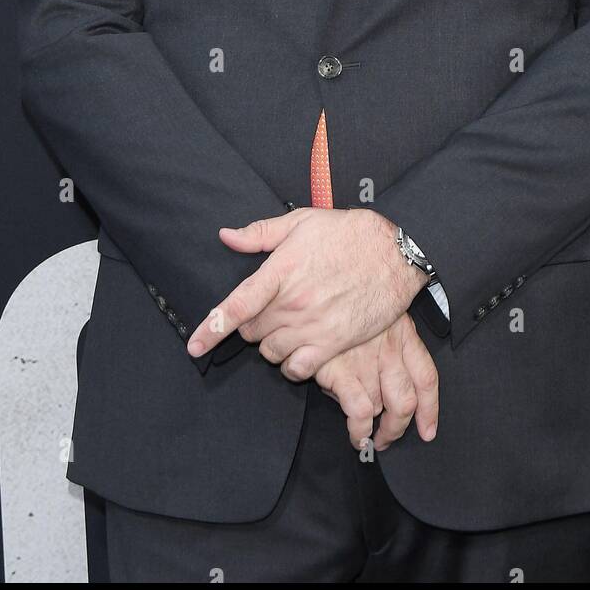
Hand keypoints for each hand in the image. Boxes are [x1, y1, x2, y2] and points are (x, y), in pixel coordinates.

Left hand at [184, 206, 426, 380]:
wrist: (395, 252)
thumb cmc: (348, 233)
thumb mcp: (302, 222)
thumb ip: (260, 233)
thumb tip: (226, 236)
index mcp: (281, 271)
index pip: (237, 305)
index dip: (211, 329)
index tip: (194, 346)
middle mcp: (294, 302)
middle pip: (251, 332)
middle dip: (252, 325)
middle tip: (267, 311)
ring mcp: (314, 325)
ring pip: (271, 352)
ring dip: (271, 344)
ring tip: (284, 328)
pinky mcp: (335, 343)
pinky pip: (299, 368)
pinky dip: (292, 364)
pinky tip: (299, 349)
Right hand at [316, 312, 438, 450]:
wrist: (314, 291)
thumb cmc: (345, 306)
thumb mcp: (378, 315)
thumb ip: (391, 344)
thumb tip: (390, 382)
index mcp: (403, 333)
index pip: (426, 378)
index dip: (429, 410)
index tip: (427, 430)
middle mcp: (389, 348)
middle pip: (406, 401)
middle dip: (398, 428)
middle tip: (387, 438)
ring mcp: (366, 360)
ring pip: (382, 409)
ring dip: (373, 428)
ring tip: (364, 436)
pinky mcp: (341, 370)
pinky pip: (360, 412)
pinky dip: (360, 431)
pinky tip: (356, 436)